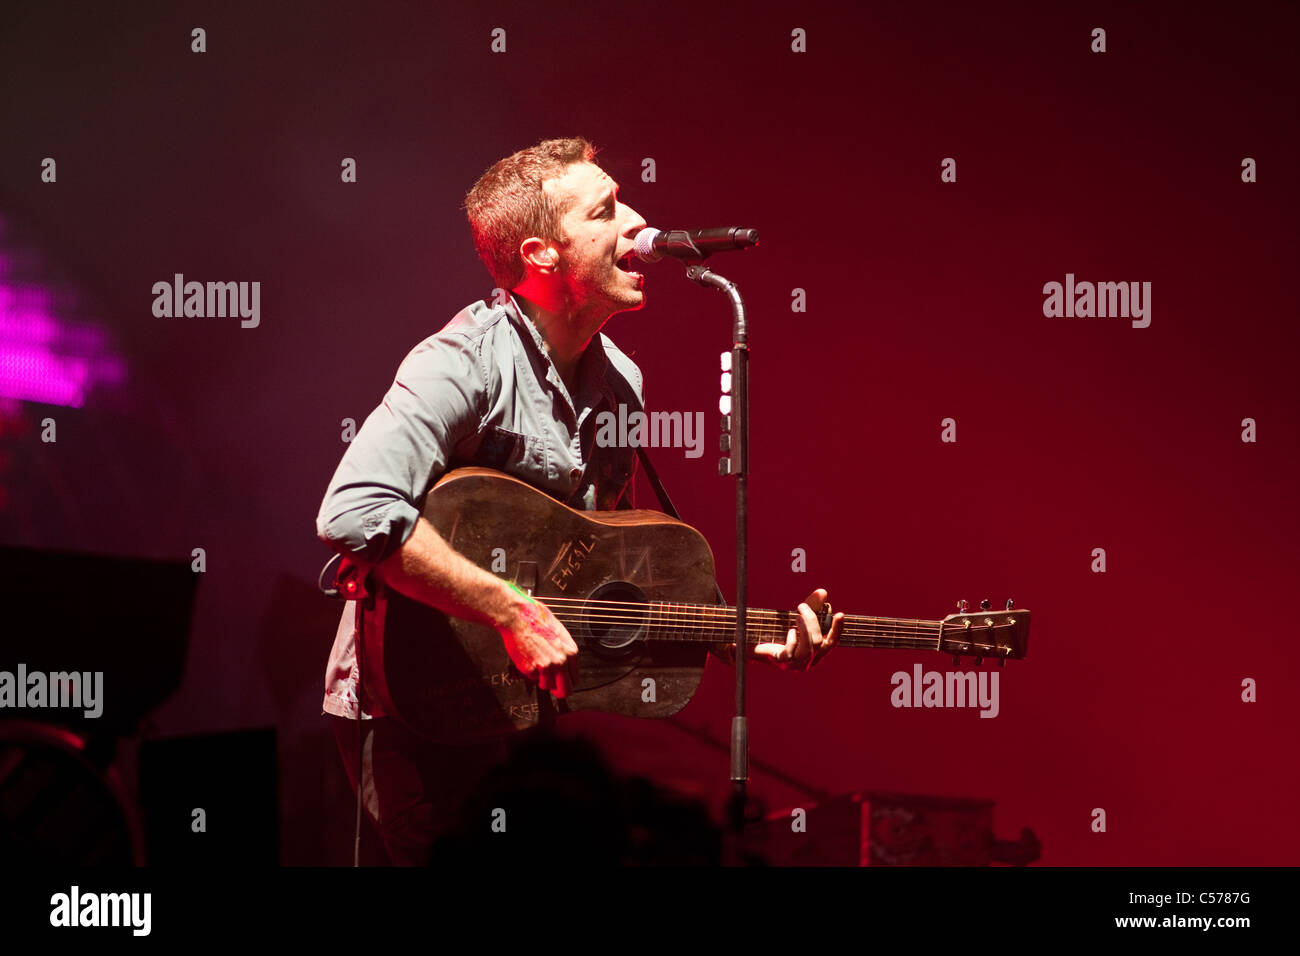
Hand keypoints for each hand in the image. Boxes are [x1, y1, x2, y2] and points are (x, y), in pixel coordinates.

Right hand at [497, 590, 579, 696]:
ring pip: (547, 686)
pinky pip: (532, 679)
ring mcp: (546, 667)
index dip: (567, 682)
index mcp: (571, 652)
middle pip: (565, 691)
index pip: (575, 679)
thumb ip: (565, 651)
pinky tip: (528, 658)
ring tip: (536, 663)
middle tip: (553, 688)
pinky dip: (530, 672)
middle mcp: (561, 661)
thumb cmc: (537, 620)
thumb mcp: (560, 633)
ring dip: (541, 679)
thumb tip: (566, 666)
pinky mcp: (531, 670)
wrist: (518, 617)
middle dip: (559, 691)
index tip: (562, 682)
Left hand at [720, 588, 843, 670]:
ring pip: (808, 646)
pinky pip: (792, 650)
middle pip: (818, 641)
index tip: (840, 614)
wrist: (755, 646)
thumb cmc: (778, 633)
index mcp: (814, 653)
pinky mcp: (783, 662)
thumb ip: (811, 607)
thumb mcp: (796, 619)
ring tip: (797, 615)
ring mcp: (796, 664)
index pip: (831, 643)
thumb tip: (823, 592)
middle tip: (801, 606)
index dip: (838, 630)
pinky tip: (789, 632)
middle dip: (812, 620)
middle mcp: (808, 661)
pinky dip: (793, 638)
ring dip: (804, 627)